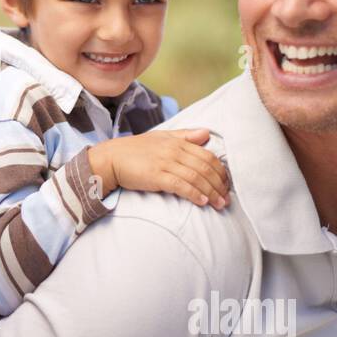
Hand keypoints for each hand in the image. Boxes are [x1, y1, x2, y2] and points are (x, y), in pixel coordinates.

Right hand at [89, 130, 229, 207]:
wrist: (110, 158)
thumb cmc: (135, 150)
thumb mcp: (161, 137)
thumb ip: (185, 136)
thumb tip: (206, 133)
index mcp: (177, 142)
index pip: (207, 155)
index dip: (220, 171)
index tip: (226, 184)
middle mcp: (174, 151)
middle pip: (205, 167)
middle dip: (219, 184)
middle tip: (226, 198)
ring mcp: (165, 163)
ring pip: (196, 177)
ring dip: (211, 192)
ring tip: (219, 204)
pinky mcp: (156, 176)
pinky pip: (180, 186)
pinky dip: (194, 194)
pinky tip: (202, 202)